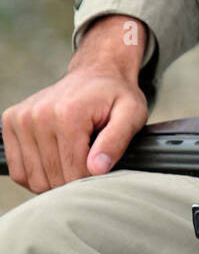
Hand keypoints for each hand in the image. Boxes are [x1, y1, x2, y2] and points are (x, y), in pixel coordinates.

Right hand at [1, 15, 149, 192]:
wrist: (95, 72)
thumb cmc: (115, 96)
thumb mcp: (131, 114)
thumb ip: (117, 141)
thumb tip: (97, 168)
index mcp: (68, 114)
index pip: (74, 173)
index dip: (91, 179)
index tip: (101, 165)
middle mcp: (38, 115)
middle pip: (52, 179)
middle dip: (73, 180)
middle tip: (89, 160)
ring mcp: (21, 119)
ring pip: (33, 179)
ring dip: (54, 179)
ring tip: (72, 157)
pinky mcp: (11, 122)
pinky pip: (18, 171)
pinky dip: (37, 173)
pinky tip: (54, 158)